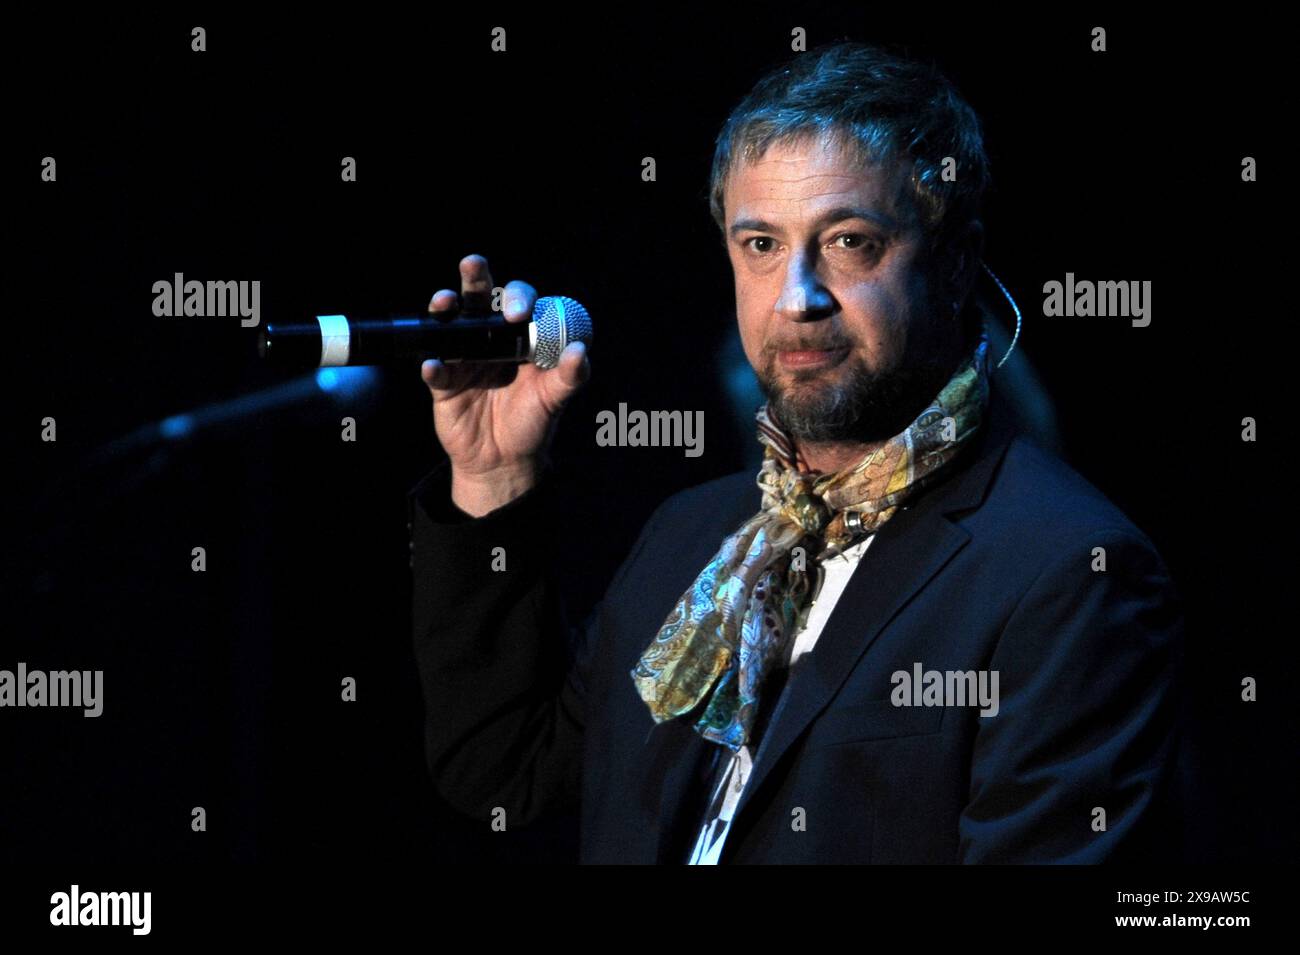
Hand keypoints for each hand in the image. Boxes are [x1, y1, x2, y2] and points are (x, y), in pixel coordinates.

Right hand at [422, 254, 589, 515]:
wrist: (505, 461)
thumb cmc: (533, 421)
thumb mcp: (554, 399)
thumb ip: (569, 376)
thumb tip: (579, 352)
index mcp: (519, 336)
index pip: (518, 303)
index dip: (519, 299)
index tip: (520, 312)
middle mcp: (488, 339)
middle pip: (479, 299)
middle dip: (475, 278)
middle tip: (474, 264)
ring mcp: (463, 358)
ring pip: (449, 325)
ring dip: (444, 310)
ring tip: (444, 302)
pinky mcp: (443, 384)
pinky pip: (435, 371)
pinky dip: (433, 367)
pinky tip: (434, 366)